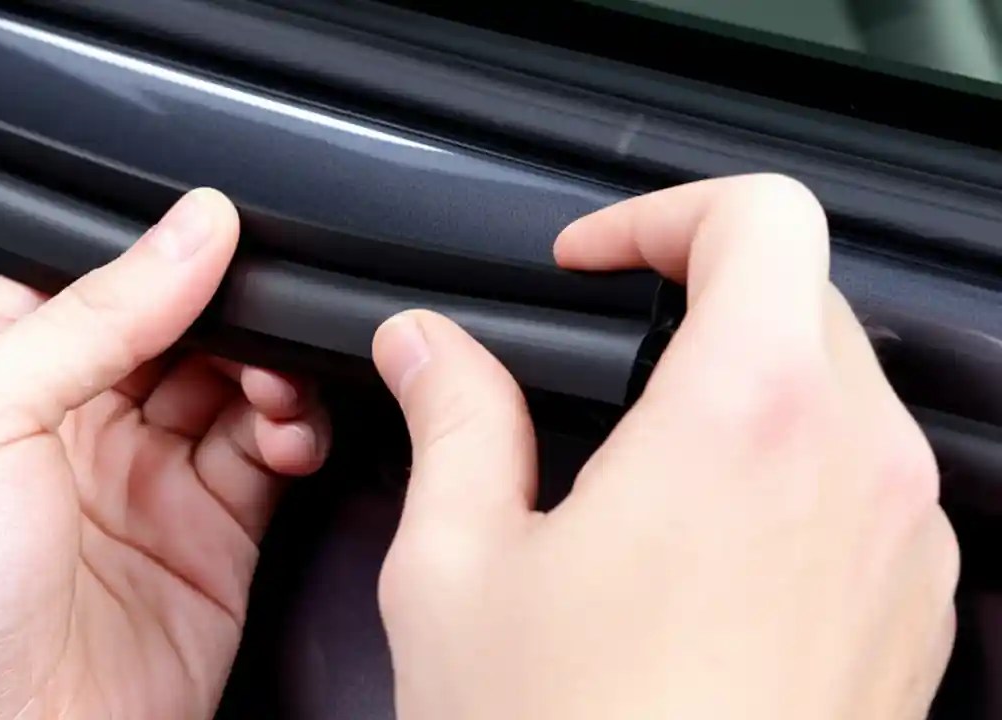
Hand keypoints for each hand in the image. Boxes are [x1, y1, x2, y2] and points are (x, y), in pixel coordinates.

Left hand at [0, 189, 329, 718]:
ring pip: (243, 386)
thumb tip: (192, 229)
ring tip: (277, 386)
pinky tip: (292, 435)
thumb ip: (92, 316)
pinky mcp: (221, 536)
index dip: (164, 254)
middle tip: (257, 324)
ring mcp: (159, 480)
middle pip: (188, 328)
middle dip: (234, 314)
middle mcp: (90, 423)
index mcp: (16, 377)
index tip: (215, 236)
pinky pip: (277, 457)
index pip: (104, 279)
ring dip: (276, 371)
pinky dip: (299, 434)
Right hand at [373, 175, 956, 718]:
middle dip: (695, 300)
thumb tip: (425, 348)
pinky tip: (703, 555)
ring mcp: (905, 543)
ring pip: (840, 391)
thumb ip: (451, 419)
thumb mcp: (461, 568)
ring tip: (644, 474)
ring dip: (745, 389)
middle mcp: (855, 467)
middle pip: (800, 296)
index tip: (595, 265)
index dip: (660, 216)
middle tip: (603, 361)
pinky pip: (867, 485)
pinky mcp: (914, 611)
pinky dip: (791, 472)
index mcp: (744, 420)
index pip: (760, 217)